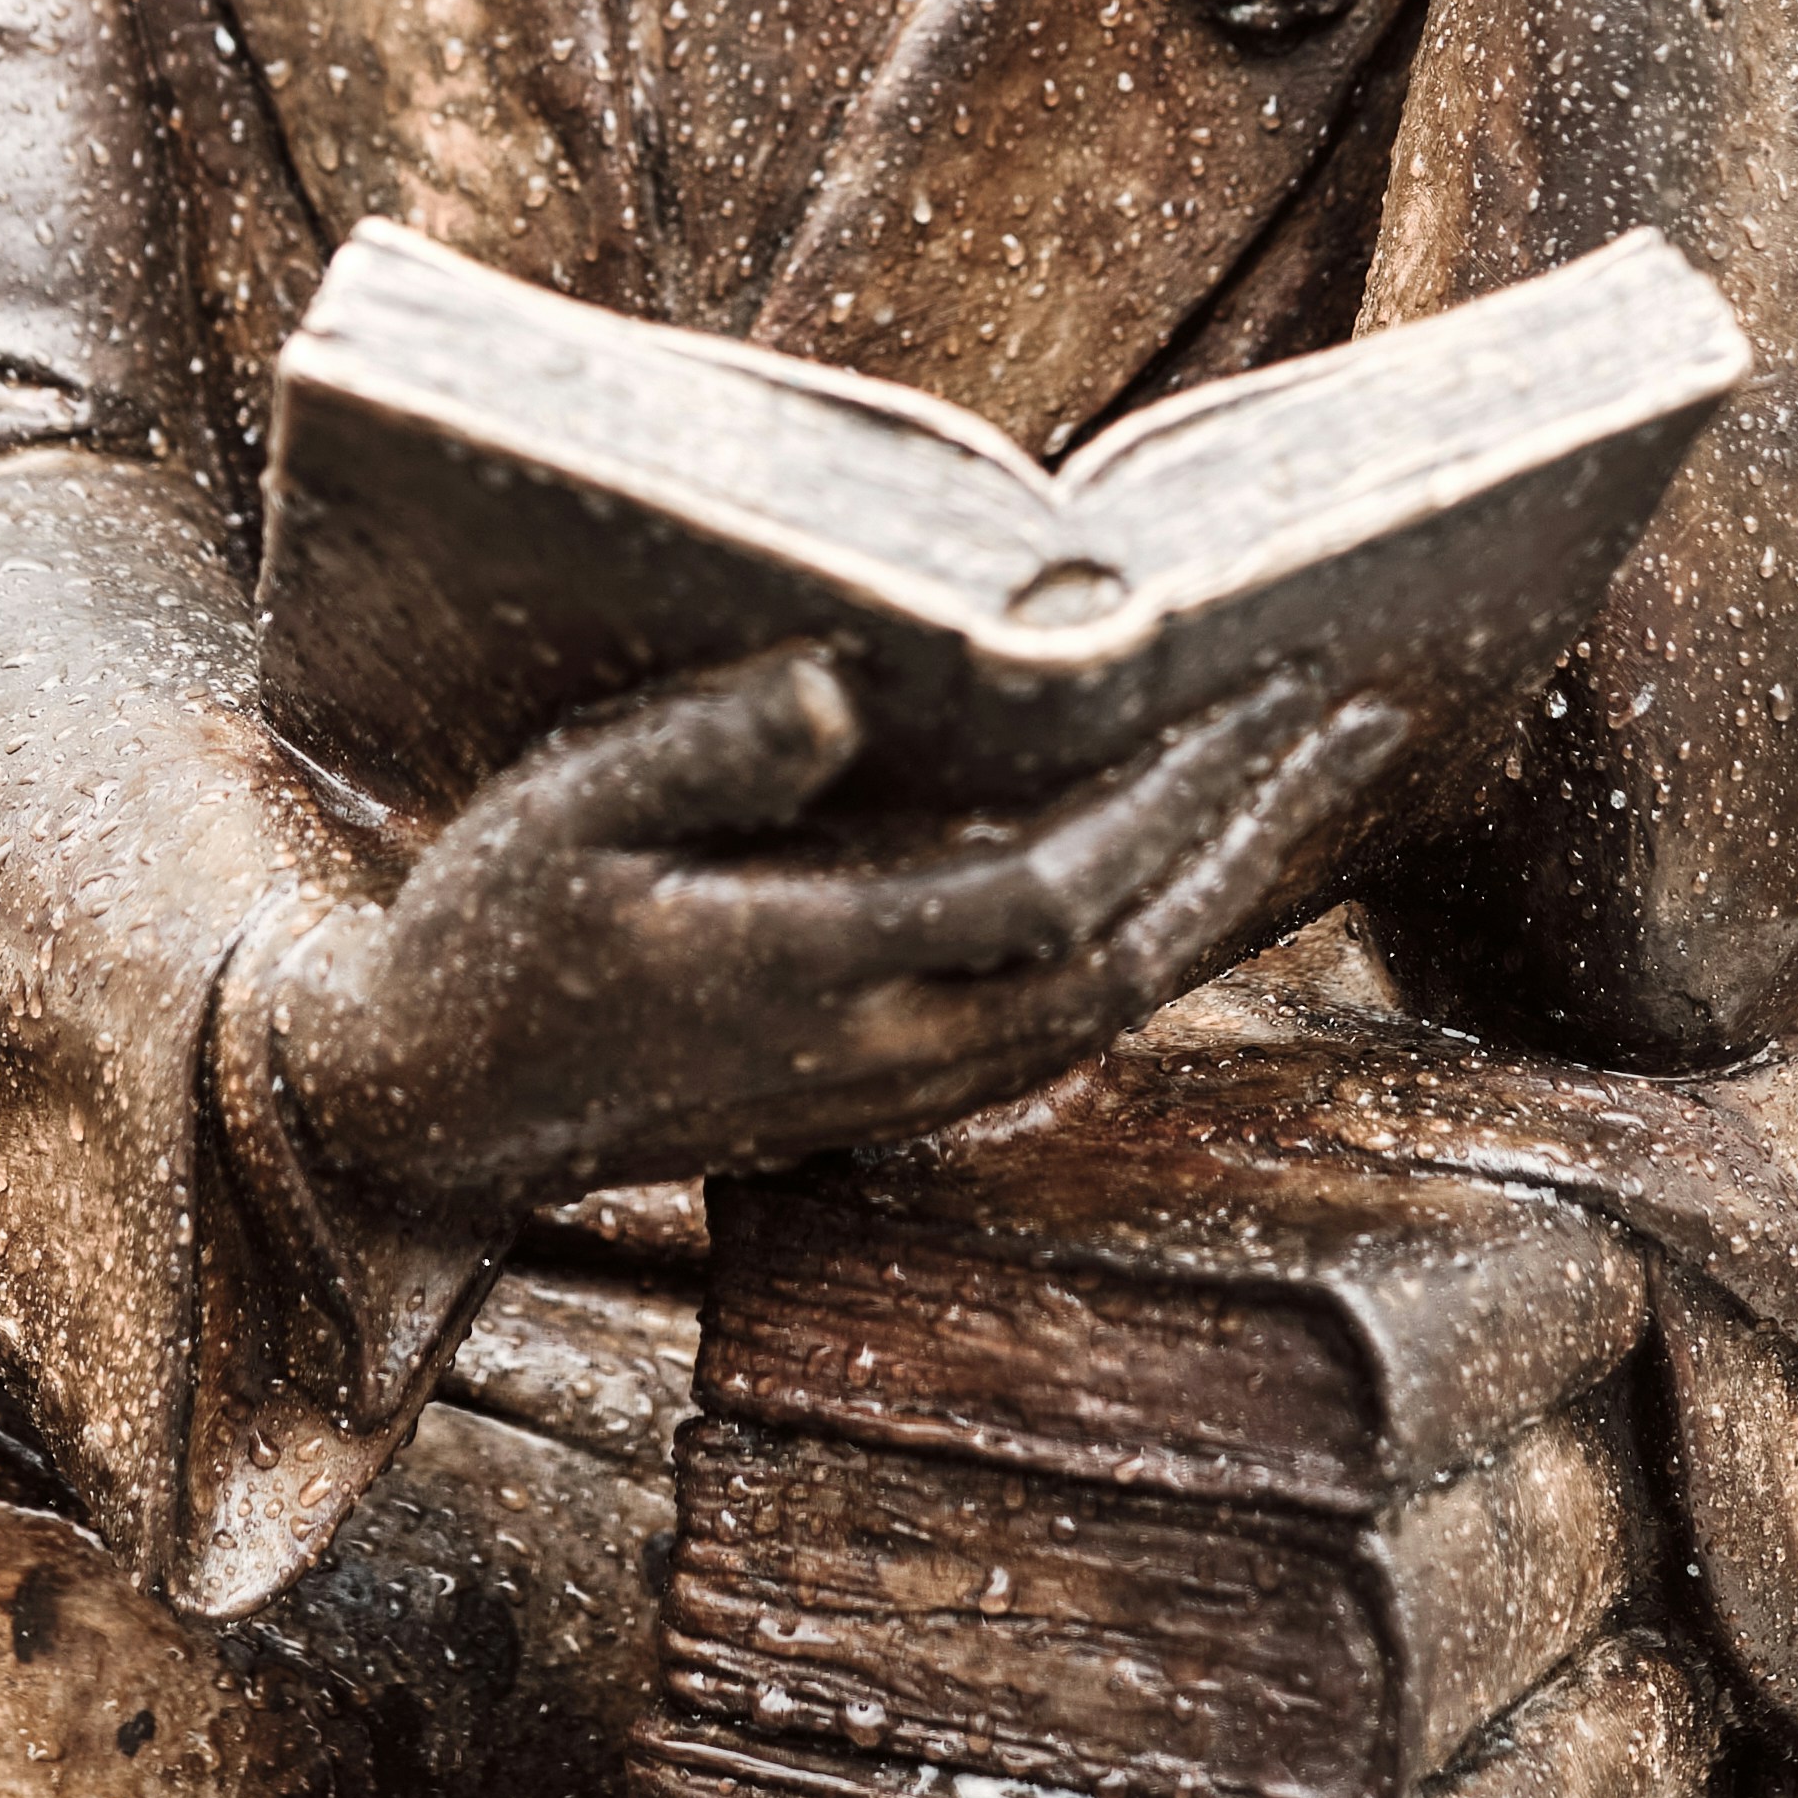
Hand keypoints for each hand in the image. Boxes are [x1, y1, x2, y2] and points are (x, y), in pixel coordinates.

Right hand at [267, 645, 1409, 1232]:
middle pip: (1124, 956)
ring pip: (1114, 1003)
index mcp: (809, 972)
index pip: (1047, 893)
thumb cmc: (487, 937)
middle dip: (1249, 826)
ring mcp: (896, 1092)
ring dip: (1229, 884)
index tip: (1265, 682)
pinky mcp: (891, 1098)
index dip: (1172, 795)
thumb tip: (845, 680)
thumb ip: (702, 749)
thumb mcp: (556, 811)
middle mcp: (882, 1052)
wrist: (437, 1116)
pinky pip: (1071, 1021)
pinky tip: (1204, 861)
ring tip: (1316, 768)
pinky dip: (1161, 933)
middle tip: (1360, 703)